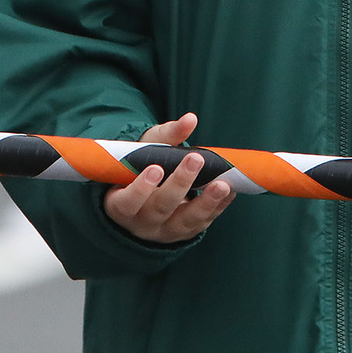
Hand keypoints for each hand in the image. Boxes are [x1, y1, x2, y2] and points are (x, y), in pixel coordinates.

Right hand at [102, 113, 234, 244]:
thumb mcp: (145, 150)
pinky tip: (230, 190)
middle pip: (160, 208)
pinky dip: (217, 206)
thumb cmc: (141, 168)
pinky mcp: (184, 233)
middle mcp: (141, 223)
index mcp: (121, 205)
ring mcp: (164, 231)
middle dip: (179, 183)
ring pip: (184, 221)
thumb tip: (190, 119)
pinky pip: (202, 222)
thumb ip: (166, 136)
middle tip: (195, 159)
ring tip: (222, 184)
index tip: (155, 168)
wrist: (146, 196)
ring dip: (205, 202)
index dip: (140, 188)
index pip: (127, 202)